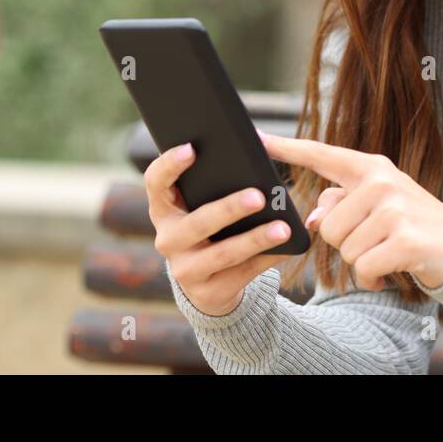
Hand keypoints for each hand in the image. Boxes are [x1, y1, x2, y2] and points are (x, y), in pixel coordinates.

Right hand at [145, 142, 291, 316]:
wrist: (206, 282)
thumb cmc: (209, 228)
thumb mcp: (200, 206)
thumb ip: (213, 185)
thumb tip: (254, 152)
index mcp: (163, 209)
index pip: (155, 183)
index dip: (169, 165)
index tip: (191, 148)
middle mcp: (167, 240)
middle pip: (198, 223)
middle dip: (229, 209)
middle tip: (259, 196)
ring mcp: (185, 270)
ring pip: (224, 254)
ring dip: (256, 240)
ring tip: (282, 228)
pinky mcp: (208, 293)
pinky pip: (243, 273)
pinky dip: (267, 258)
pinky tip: (286, 247)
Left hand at [260, 130, 442, 291]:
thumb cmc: (408, 223)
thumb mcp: (375, 204)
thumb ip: (338, 204)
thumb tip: (312, 221)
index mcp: (370, 167)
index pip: (322, 156)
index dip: (287, 148)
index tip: (258, 140)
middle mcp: (380, 182)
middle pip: (327, 226)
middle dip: (345, 243)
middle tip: (374, 240)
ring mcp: (394, 209)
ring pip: (343, 248)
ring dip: (361, 261)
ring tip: (385, 251)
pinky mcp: (404, 239)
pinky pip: (363, 267)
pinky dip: (372, 277)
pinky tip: (390, 269)